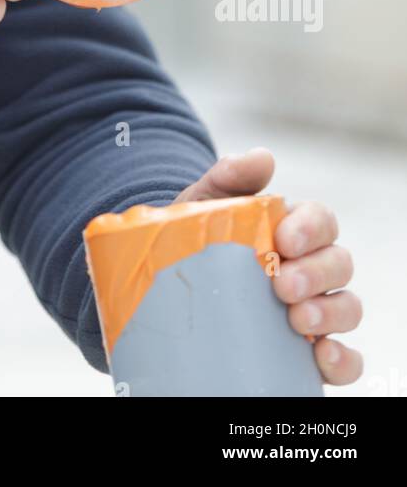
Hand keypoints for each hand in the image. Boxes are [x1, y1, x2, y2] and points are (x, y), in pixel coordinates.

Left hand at [173, 147, 362, 385]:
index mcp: (294, 227)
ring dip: (330, 313)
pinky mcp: (310, 349)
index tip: (284, 241)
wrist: (170, 280)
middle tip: (282, 285)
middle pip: (339, 264)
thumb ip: (230, 176)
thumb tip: (263, 157)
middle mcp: (312, 266)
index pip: (322, 221)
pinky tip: (322, 357)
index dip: (311, 229)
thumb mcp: (204, 202)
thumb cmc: (197, 236)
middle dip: (316, 273)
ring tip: (298, 321)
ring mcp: (315, 307)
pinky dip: (343, 360)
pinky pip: (345, 358)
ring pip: (348, 307)